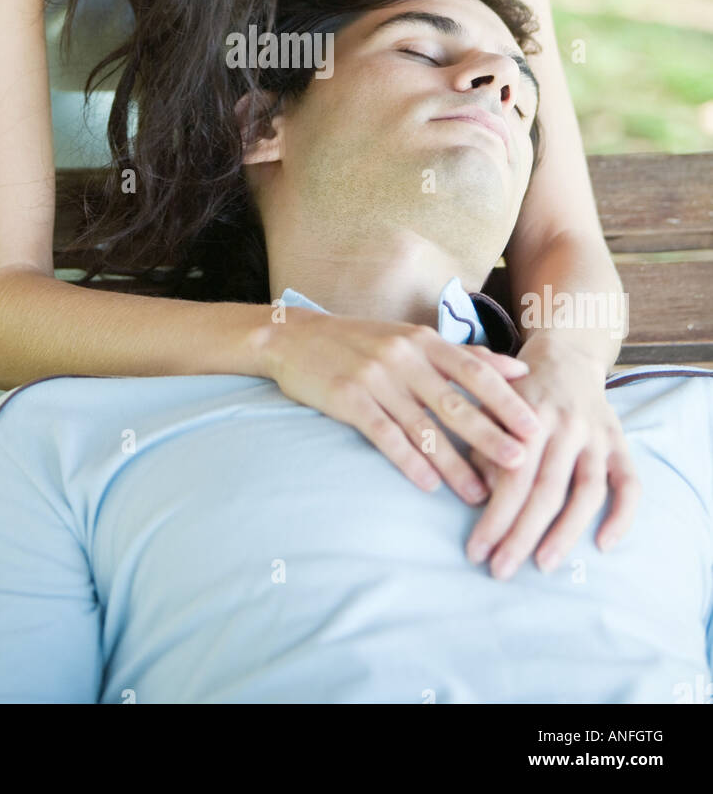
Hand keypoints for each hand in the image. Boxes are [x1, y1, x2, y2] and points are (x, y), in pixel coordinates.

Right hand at [259, 308, 540, 503]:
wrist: (297, 338)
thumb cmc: (364, 342)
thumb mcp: (413, 340)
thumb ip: (465, 355)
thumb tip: (519, 369)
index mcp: (425, 341)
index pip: (476, 371)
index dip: (507, 401)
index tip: (536, 428)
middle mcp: (404, 357)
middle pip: (455, 402)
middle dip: (490, 436)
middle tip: (521, 464)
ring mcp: (376, 378)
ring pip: (423, 427)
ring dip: (454, 464)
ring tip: (478, 494)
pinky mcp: (349, 399)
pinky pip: (385, 435)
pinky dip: (409, 461)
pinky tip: (429, 485)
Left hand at [464, 332, 640, 579]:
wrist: (565, 355)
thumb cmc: (517, 389)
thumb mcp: (491, 404)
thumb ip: (484, 444)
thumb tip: (482, 496)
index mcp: (528, 415)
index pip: (512, 476)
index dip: (495, 518)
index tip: (478, 551)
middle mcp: (566, 425)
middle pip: (547, 490)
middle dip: (522, 535)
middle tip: (501, 570)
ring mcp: (597, 435)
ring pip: (587, 491)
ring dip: (566, 533)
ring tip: (544, 565)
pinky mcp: (620, 442)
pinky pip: (630, 483)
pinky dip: (623, 515)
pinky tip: (603, 544)